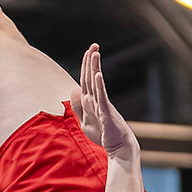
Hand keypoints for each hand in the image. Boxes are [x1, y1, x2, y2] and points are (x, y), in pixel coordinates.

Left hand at [76, 44, 137, 158]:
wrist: (118, 147)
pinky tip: (98, 74)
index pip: (85, 79)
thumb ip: (78, 106)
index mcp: (90, 101)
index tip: (88, 51)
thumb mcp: (85, 121)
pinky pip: (101, 97)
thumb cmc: (103, 134)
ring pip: (96, 83)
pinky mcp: (106, 112)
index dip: (85, 65)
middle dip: (91, 60)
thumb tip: (73, 90)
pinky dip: (99, 86)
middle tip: (94, 44)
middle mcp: (96, 100)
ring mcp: (102, 105)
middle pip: (90, 77)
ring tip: (95, 53)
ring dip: (95, 67)